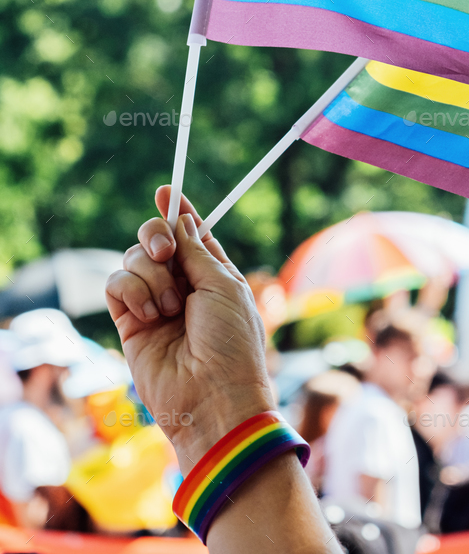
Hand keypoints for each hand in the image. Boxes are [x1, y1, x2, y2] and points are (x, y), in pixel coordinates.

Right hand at [105, 186, 274, 474]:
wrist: (211, 398)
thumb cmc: (231, 342)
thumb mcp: (223, 285)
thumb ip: (195, 250)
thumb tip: (180, 220)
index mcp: (212, 274)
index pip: (191, 234)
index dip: (178, 212)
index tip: (165, 191)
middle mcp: (182, 285)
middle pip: (155, 239)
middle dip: (156, 235)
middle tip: (165, 253)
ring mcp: (153, 303)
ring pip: (133, 259)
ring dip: (150, 275)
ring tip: (169, 308)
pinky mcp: (128, 322)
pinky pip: (116, 284)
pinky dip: (131, 291)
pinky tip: (150, 315)